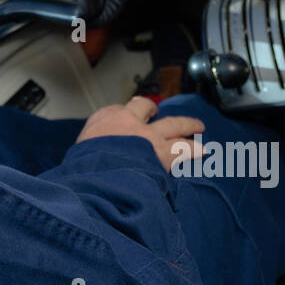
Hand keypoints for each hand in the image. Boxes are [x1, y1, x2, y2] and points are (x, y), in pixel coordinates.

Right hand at [76, 95, 204, 169]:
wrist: (95, 177)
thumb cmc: (82, 168)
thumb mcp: (78, 152)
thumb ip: (90, 148)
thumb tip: (92, 156)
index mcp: (103, 121)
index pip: (114, 110)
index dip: (122, 114)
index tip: (126, 118)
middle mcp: (127, 122)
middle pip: (144, 107)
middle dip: (153, 109)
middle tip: (159, 110)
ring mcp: (148, 135)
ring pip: (173, 124)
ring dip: (187, 124)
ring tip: (199, 126)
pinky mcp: (163, 151)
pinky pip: (185, 148)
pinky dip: (195, 150)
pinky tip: (205, 151)